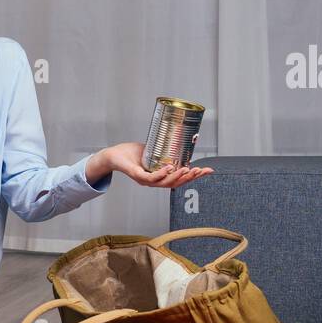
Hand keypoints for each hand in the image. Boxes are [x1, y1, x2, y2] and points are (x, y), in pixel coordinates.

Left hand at [95, 142, 213, 188]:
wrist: (113, 155)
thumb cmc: (131, 154)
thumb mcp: (153, 150)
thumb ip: (164, 149)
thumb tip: (181, 138)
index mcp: (160, 177)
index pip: (180, 179)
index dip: (195, 176)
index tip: (208, 170)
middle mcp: (154, 182)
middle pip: (176, 184)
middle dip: (190, 178)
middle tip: (201, 171)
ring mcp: (145, 180)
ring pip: (165, 183)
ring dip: (178, 177)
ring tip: (188, 170)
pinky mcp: (136, 175)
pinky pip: (150, 178)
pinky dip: (161, 174)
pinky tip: (169, 168)